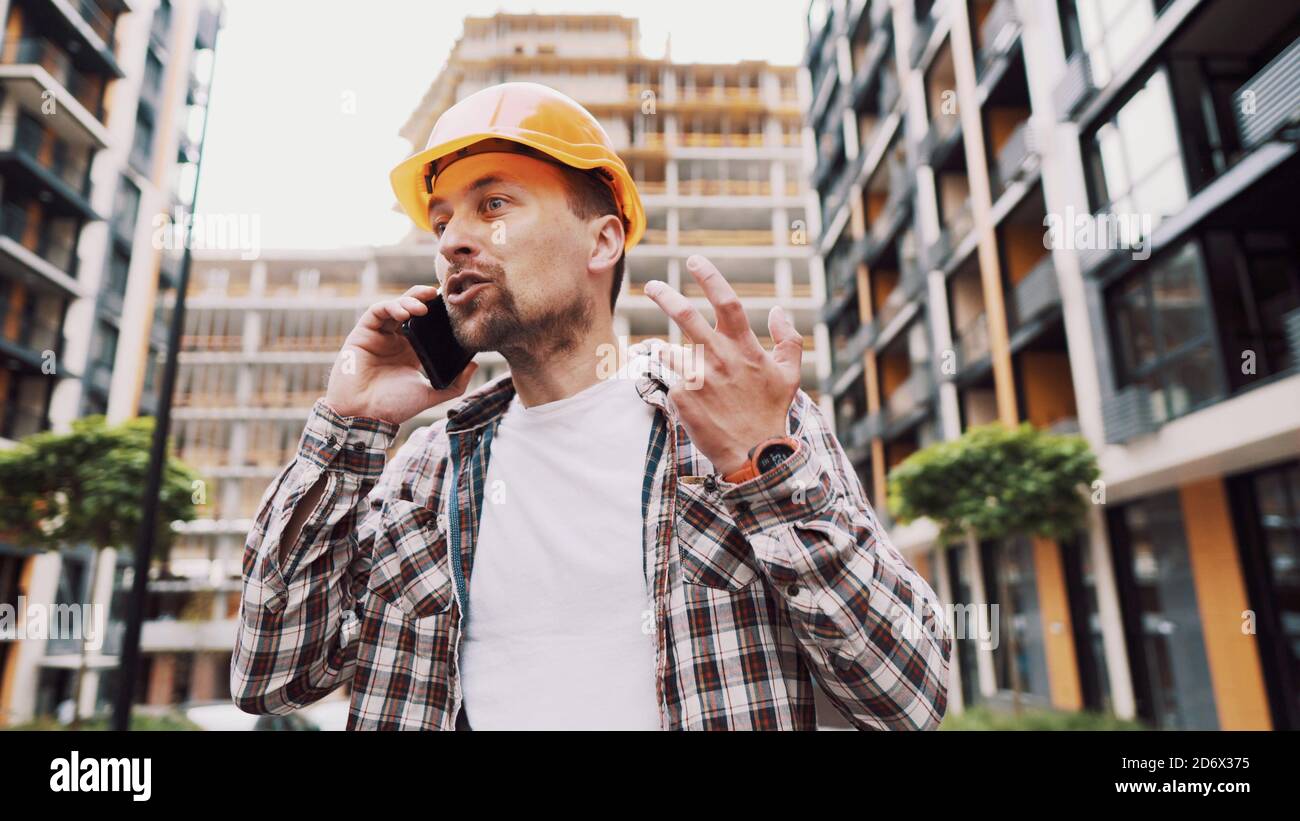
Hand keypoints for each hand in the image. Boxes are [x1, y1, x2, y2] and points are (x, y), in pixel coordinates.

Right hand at [324, 284, 477, 424]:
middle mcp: (396, 340)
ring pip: (395, 307)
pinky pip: (377, 312)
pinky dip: (391, 307)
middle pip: (411, 310)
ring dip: (409, 301)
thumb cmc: (393, 407)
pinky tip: (405, 312)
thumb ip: (454, 384)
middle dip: (424, 298)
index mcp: (412, 352)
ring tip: (422, 307)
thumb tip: (475, 365)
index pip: (427, 325)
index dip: (438, 313)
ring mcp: (380, 335)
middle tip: (438, 293)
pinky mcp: (363, 333)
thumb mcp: (430, 394)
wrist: (364, 415)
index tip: (452, 305)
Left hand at [643, 255, 802, 475]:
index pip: (726, 302)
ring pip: (668, 349)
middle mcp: (719, 357)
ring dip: (661, 348)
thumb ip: (788, 339)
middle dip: (664, 295)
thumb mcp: (790, 374)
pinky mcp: (681, 397)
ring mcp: (698, 377)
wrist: (753, 454)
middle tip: (652, 285)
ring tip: (659, 354)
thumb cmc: (771, 412)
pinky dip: (669, 381)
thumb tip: (779, 309)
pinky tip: (678, 394)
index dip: (709, 277)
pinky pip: (667, 380)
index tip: (694, 261)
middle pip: (685, 316)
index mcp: (744, 347)